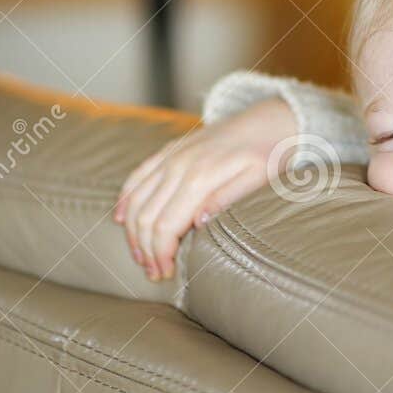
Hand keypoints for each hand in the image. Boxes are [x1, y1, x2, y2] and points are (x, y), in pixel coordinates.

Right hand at [114, 97, 296, 281]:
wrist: (270, 119)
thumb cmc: (269, 153)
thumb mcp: (257, 179)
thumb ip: (225, 200)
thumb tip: (197, 223)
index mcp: (200, 178)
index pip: (165, 226)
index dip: (160, 254)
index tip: (165, 273)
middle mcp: (178, 166)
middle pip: (145, 217)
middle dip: (145, 250)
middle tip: (154, 272)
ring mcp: (170, 156)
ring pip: (135, 199)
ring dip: (133, 232)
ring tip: (141, 256)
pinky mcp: (169, 150)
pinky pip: (137, 175)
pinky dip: (126, 199)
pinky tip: (122, 219)